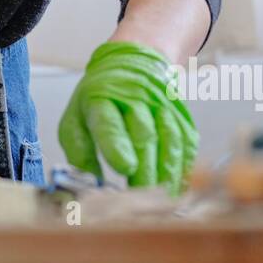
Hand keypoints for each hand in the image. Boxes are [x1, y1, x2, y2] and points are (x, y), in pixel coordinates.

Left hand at [58, 41, 197, 194]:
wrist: (133, 61)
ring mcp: (162, 105)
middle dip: (145, 171)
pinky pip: (186, 143)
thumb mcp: (75, 119)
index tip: (125, 167)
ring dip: (167, 173)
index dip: (118, 145)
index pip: (110, 122)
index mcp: (102, 97)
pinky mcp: (181, 115)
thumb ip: (79, 153)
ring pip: (169, 141)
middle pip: (144, 136)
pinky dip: (183, 168)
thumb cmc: (100, 98)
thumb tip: (90, 188)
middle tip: (141, 199)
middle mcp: (135, 98)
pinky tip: (177, 189)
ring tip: (161, 201)